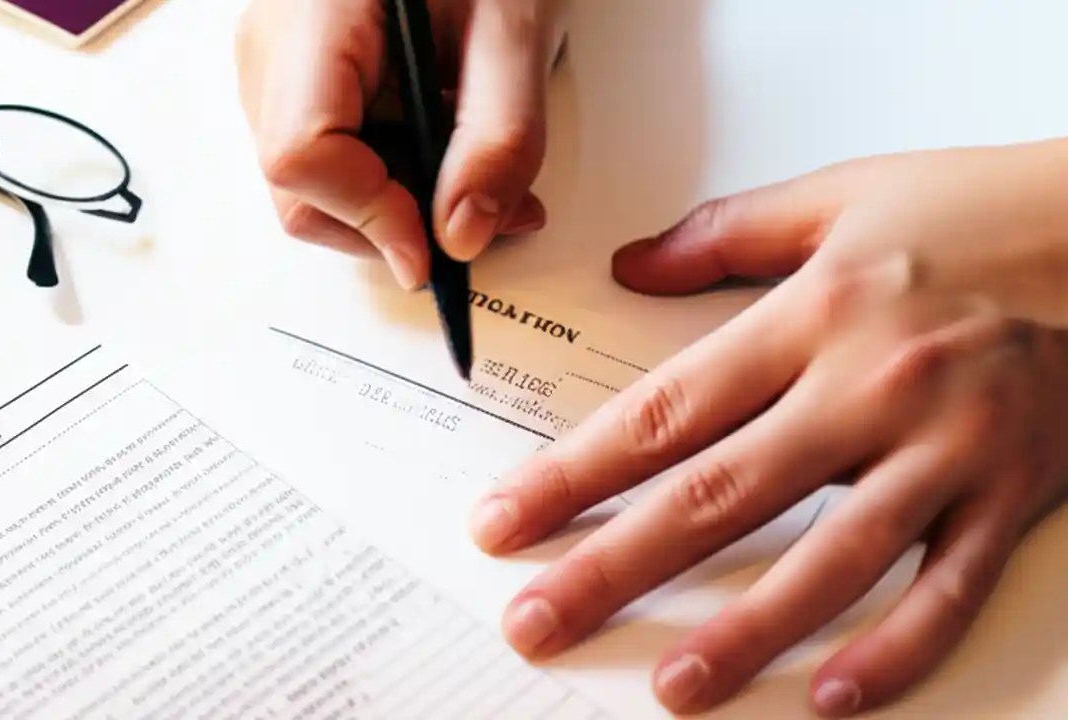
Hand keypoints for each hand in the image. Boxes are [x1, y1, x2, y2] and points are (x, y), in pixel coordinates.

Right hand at [235, 0, 565, 288]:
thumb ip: (500, 138)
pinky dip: (389, 184)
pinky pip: (327, 163)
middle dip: (389, 226)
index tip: (433, 249)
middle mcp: (274, 44)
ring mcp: (276, 66)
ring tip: (475, 189)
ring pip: (311, 188)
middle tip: (478, 222)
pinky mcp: (297, 84)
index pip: (302, 153)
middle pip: (299, 186)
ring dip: (396, 211)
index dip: (368, 216)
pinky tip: (444, 164)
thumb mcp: (514, 31)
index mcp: (314, 15)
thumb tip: (461, 235)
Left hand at [468, 141, 1067, 715]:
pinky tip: (829, 692)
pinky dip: (893, 647)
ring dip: (744, 631)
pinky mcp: (1012, 493)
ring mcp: (947, 449)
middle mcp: (870, 387)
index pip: (665, 411)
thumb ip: (724, 234)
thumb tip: (631, 267)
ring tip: (671, 688)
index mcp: (813, 314)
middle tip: (540, 621)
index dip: (574, 473)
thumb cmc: (978, 210)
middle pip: (718, 494)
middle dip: (615, 566)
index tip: (506, 522)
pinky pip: (948, 588)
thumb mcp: (839, 195)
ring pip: (829, 558)